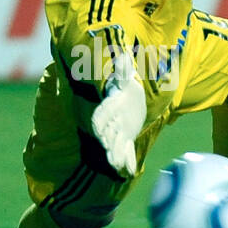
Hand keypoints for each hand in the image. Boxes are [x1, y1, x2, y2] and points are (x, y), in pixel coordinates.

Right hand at [90, 49, 144, 176]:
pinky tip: (128, 171)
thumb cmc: (124, 87)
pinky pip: (126, 151)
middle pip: (106, 134)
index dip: (99, 121)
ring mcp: (118, 132)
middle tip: (107, 150)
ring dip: (116, 155)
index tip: (97, 128)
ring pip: (115, 145)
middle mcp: (111, 122)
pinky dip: (127, 161)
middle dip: (107, 141)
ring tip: (117, 165)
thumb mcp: (124, 78)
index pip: (100, 115)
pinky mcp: (126, 139)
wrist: (129, 99)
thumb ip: (123, 70)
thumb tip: (123, 56)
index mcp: (109, 106)